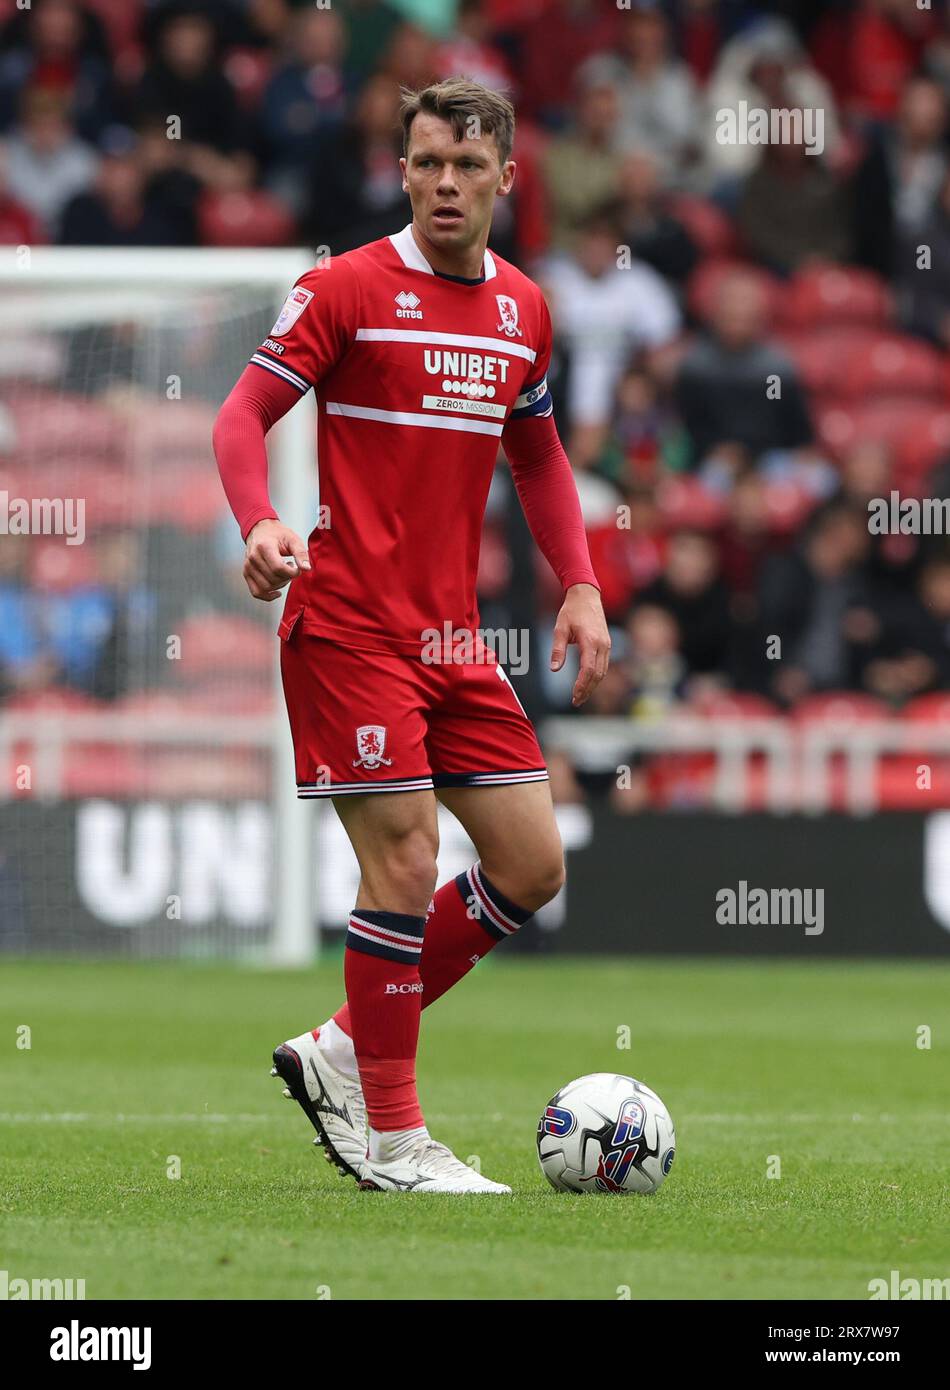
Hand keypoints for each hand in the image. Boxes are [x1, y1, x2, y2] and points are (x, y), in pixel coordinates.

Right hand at [243, 518, 309, 600]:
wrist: (260, 530)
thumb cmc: (278, 534)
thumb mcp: (292, 539)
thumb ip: (301, 553)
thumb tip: (306, 568)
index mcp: (264, 547)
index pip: (278, 568)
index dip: (292, 572)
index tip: (297, 568)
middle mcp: (253, 557)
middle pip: (273, 579)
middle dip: (287, 578)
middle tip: (291, 569)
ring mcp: (248, 566)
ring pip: (266, 587)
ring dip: (280, 585)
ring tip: (284, 574)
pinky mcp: (246, 573)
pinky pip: (256, 592)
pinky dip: (267, 596)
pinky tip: (277, 591)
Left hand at [550, 583, 610, 705]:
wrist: (586, 596)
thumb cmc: (571, 611)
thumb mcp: (559, 629)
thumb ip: (557, 650)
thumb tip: (554, 669)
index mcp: (590, 641)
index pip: (588, 669)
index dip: (582, 685)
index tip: (574, 696)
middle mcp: (602, 644)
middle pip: (598, 674)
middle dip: (587, 690)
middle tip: (576, 701)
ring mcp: (607, 644)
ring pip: (603, 671)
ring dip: (593, 686)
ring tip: (581, 696)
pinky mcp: (607, 644)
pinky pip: (604, 665)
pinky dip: (596, 677)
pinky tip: (588, 683)